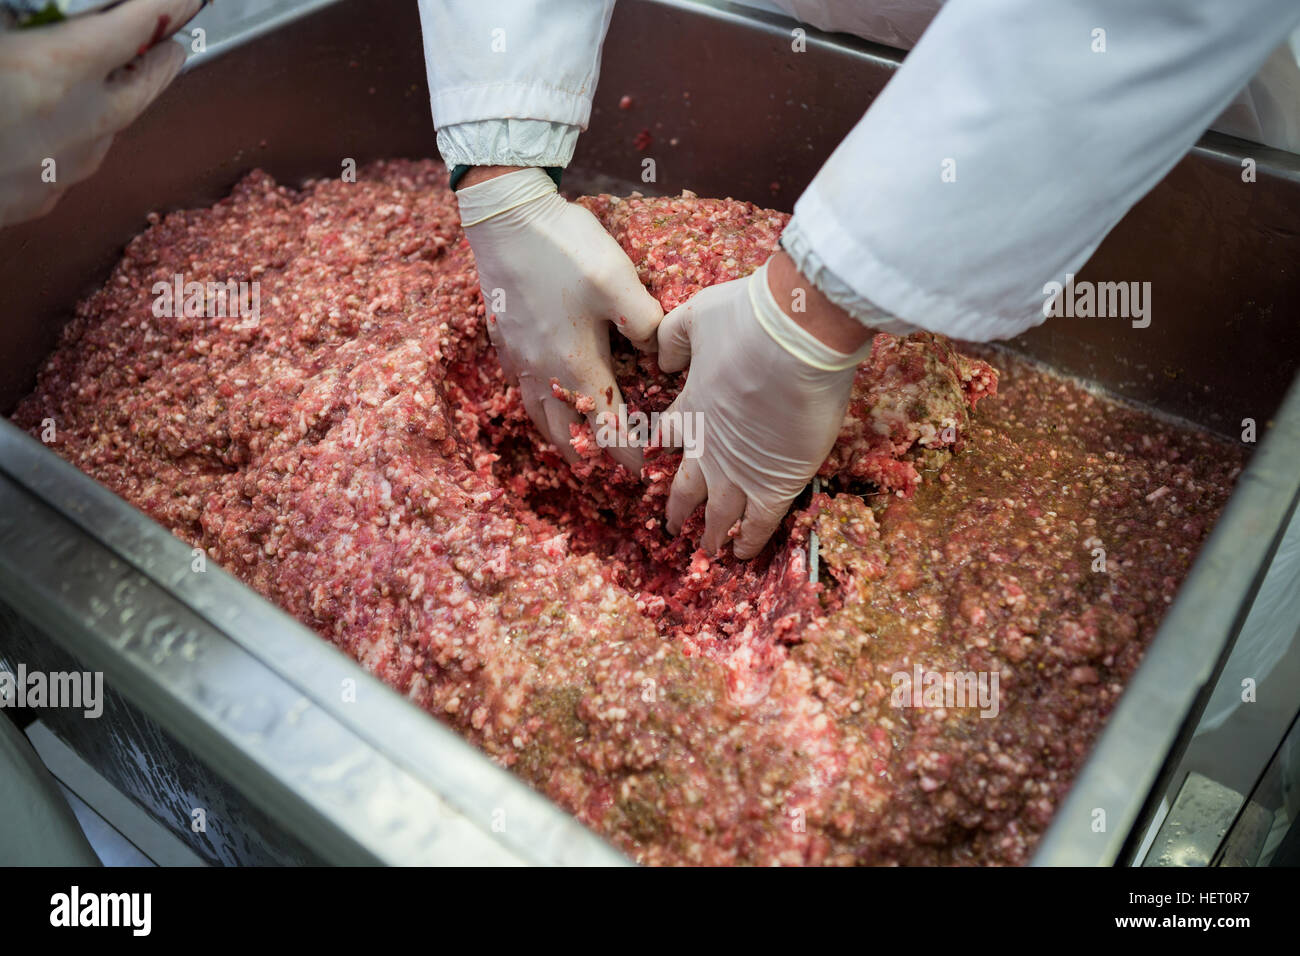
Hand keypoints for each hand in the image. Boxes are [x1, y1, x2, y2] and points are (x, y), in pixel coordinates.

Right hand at [0, 0, 202, 226]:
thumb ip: (12, 14)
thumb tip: (29, 12)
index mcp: (56, 72)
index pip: (135, 26)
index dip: (166, 3)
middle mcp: (73, 127)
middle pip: (144, 88)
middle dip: (162, 59)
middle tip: (174, 40)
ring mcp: (58, 171)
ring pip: (111, 129)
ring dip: (120, 99)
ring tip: (119, 75)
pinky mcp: (35, 201)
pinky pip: (73, 161)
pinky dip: (78, 133)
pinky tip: (60, 120)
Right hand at [456, 166, 663, 471]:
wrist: (505, 217)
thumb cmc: (565, 248)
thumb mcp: (619, 280)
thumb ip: (646, 322)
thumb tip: (655, 352)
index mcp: (575, 365)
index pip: (607, 428)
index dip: (628, 454)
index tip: (647, 472)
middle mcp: (542, 373)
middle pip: (567, 435)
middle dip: (593, 457)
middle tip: (615, 469)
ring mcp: (518, 361)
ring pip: (540, 419)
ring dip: (563, 439)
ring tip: (581, 449)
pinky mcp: (504, 344)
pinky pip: (524, 395)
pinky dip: (542, 412)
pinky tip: (550, 401)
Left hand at [656, 253, 872, 558]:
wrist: (795, 334)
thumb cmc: (748, 318)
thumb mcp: (695, 315)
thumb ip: (672, 338)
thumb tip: (661, 361)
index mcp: (690, 407)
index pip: (664, 440)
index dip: (658, 455)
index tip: (652, 468)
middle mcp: (708, 447)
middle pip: (686, 487)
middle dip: (677, 509)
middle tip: (671, 528)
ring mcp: (739, 471)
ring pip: (718, 515)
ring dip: (710, 535)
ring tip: (705, 553)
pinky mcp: (775, 484)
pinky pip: (758, 524)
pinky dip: (749, 542)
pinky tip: (742, 556)